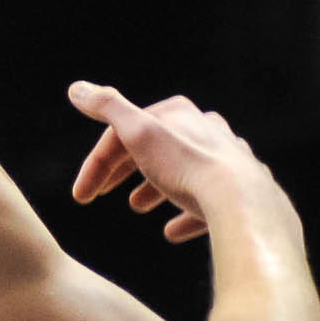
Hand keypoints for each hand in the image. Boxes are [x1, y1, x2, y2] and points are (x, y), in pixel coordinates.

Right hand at [67, 81, 266, 243]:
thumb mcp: (137, 133)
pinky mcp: (241, 191)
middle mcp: (207, 131)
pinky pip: (209, 202)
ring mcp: (227, 161)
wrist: (242, 202)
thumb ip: (107, 108)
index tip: (82, 194)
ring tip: (138, 206)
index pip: (125, 133)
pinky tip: (172, 231)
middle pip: (154, 150)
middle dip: (124, 171)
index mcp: (179, 114)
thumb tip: (77, 88)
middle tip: (102, 194)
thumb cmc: (187, 167)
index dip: (98, 163)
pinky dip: (186, 214)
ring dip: (155, 189)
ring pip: (184, 172)